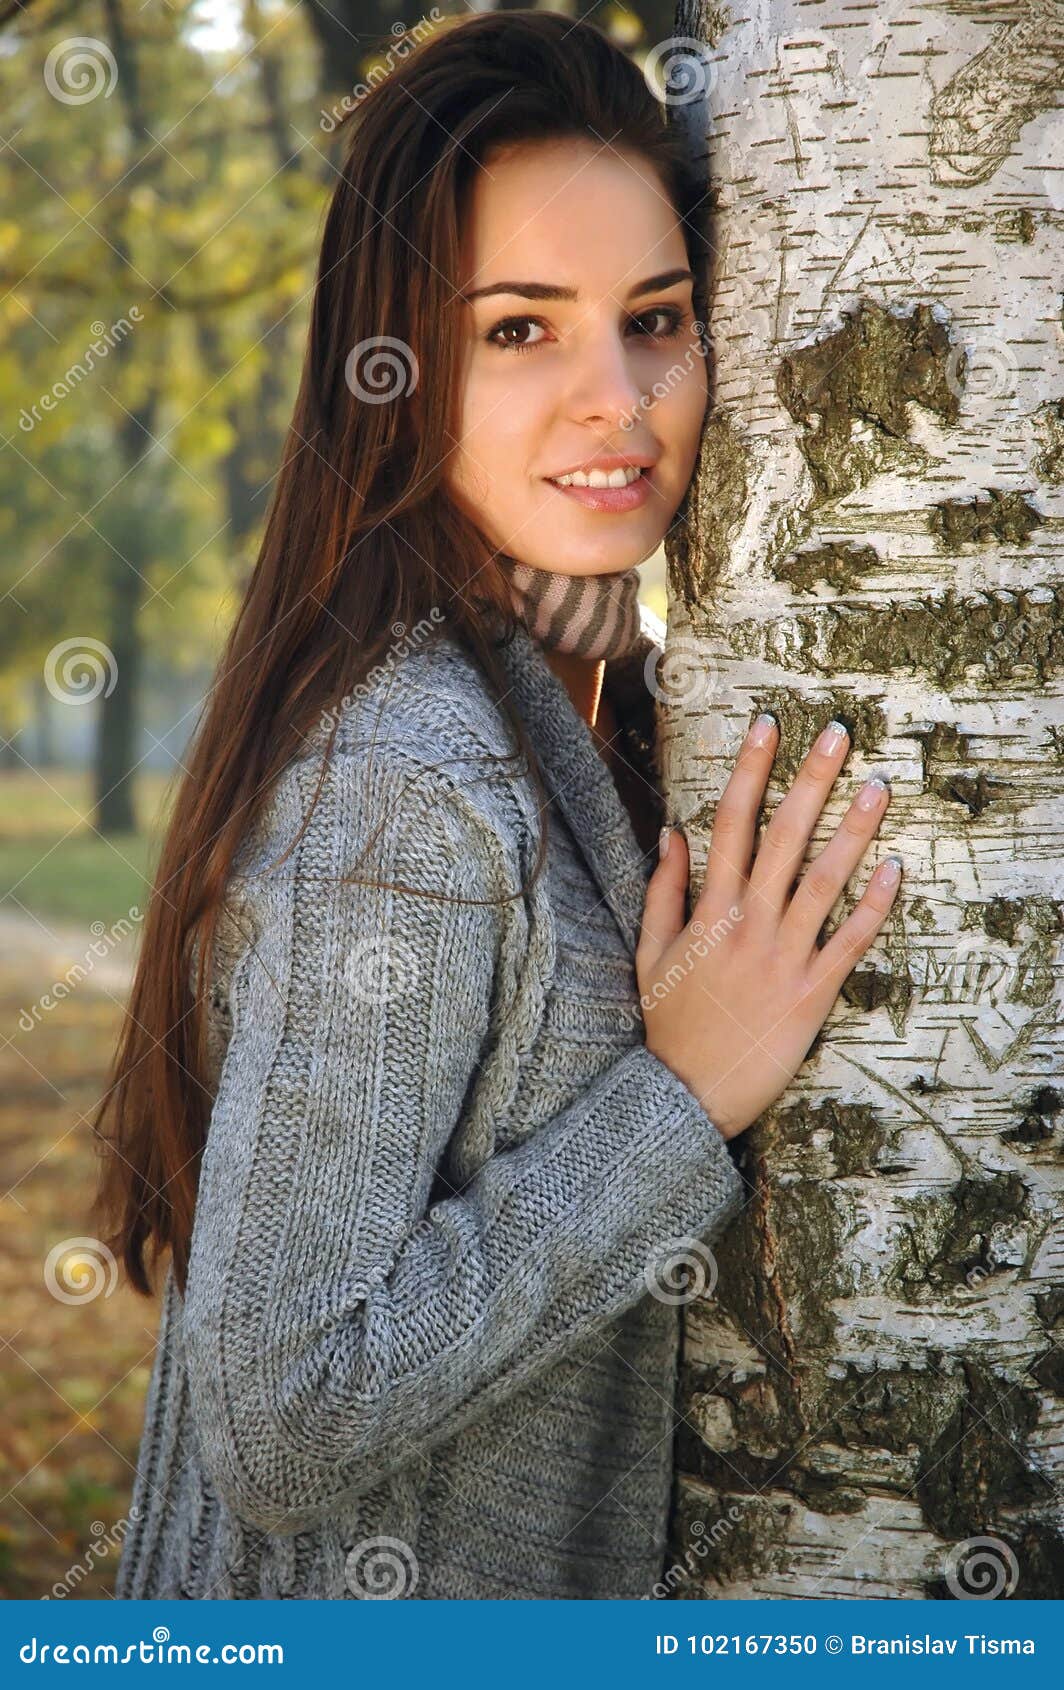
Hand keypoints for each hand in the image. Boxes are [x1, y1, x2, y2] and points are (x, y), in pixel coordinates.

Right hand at [637, 715, 899, 1140]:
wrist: (685, 1095)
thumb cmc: (667, 1026)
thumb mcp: (650, 954)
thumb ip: (662, 891)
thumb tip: (671, 833)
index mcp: (708, 910)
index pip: (731, 822)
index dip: (750, 770)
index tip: (767, 726)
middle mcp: (748, 924)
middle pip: (784, 836)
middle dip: (810, 780)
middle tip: (836, 733)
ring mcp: (782, 956)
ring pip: (824, 880)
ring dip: (853, 829)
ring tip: (878, 785)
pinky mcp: (812, 991)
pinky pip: (849, 941)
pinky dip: (873, 905)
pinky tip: (895, 868)